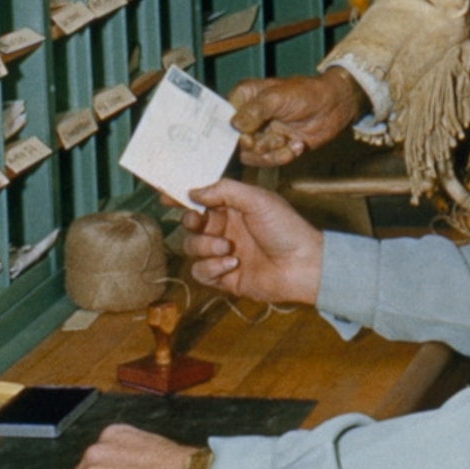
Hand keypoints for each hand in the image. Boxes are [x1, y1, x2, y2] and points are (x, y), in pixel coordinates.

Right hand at [182, 178, 326, 305]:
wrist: (302, 265)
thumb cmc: (285, 228)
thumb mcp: (257, 199)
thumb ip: (223, 191)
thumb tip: (193, 192)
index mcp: (232, 207)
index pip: (200, 200)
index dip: (183, 198)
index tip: (167, 197)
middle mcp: (225, 229)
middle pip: (190, 225)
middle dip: (192, 223)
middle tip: (200, 223)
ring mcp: (222, 253)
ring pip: (192, 248)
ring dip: (206, 247)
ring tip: (229, 249)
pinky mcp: (223, 277)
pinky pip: (201, 272)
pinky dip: (212, 267)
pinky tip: (232, 265)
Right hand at [231, 69, 362, 166]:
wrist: (334, 106)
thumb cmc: (306, 93)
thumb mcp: (277, 97)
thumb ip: (255, 111)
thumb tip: (234, 125)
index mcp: (244, 98)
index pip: (224, 118)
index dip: (232, 132)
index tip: (246, 138)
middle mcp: (249, 117)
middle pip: (236, 142)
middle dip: (256, 145)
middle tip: (274, 140)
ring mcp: (261, 132)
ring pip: (252, 155)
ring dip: (271, 152)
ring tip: (289, 142)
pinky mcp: (274, 146)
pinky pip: (268, 160)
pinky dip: (282, 156)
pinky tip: (297, 146)